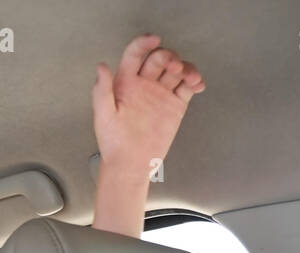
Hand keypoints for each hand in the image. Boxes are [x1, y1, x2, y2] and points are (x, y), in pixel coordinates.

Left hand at [92, 36, 204, 177]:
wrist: (130, 165)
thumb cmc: (113, 143)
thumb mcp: (103, 117)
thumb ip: (102, 91)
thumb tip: (101, 66)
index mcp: (125, 83)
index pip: (135, 55)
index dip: (144, 44)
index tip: (154, 40)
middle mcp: (144, 84)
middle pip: (159, 59)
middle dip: (169, 57)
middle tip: (174, 67)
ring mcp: (160, 94)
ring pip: (176, 71)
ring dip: (185, 68)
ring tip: (190, 77)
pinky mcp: (174, 105)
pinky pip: (187, 87)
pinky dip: (195, 82)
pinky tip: (198, 84)